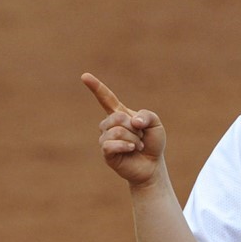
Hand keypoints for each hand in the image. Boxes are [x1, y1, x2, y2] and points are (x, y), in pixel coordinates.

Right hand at [82, 72, 166, 186]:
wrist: (152, 166)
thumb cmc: (152, 143)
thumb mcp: (156, 124)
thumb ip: (147, 115)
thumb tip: (132, 121)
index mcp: (120, 114)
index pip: (106, 98)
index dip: (96, 87)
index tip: (85, 76)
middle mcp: (109, 124)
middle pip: (117, 117)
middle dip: (135, 128)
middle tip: (140, 137)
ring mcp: (106, 138)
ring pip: (116, 131)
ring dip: (133, 138)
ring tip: (138, 145)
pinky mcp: (106, 153)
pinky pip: (110, 144)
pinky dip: (126, 145)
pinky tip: (132, 149)